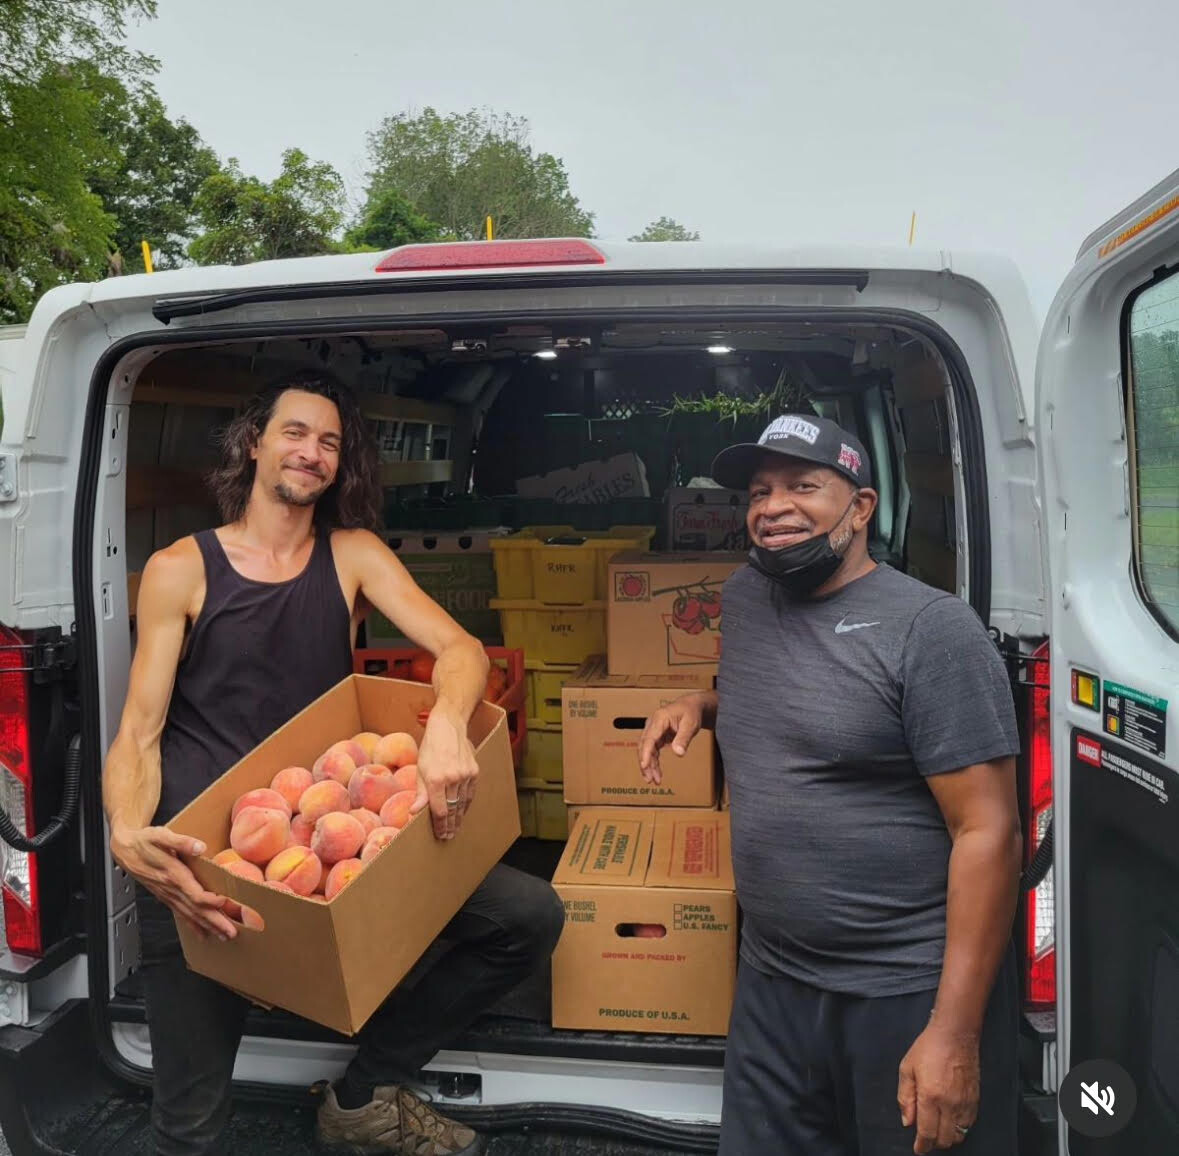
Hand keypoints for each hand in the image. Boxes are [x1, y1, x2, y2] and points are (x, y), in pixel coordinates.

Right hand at [110, 823, 236, 940]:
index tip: (225, 903)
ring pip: (189, 914)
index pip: (194, 893)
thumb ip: (181, 842)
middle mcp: (171, 889)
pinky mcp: (166, 896)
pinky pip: (181, 914)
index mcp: (173, 874)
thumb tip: (199, 847)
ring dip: (207, 926)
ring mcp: (168, 895)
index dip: (210, 901)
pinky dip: (193, 925)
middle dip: (214, 922)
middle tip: (230, 933)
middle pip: (195, 909)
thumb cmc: (144, 841)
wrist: (125, 849)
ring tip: (223, 936)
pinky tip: (203, 933)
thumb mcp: (161, 836)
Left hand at [412, 708, 478, 840]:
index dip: (440, 825)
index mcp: (436, 779)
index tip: (440, 835)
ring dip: (459, 818)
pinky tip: (461, 812)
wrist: (448, 727)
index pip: (439, 811)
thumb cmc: (430, 748)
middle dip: (450, 825)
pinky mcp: (474, 771)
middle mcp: (452, 778)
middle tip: (448, 837)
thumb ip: (420, 792)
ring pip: (463, 803)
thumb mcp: (420, 769)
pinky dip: (465, 804)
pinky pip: (470, 793)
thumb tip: (414, 812)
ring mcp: (465, 775)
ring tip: (455, 828)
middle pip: (452, 810)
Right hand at [638, 694, 704, 784]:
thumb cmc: (691, 712)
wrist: (691, 706)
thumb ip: (684, 738)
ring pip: (647, 750)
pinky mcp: (656, 737)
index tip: (644, 765)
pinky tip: (657, 773)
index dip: (645, 753)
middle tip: (650, 779)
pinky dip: (653, 762)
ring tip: (654, 780)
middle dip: (645, 763)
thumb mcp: (690, 724)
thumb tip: (678, 753)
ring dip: (649, 766)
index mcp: (659, 719)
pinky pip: (652, 751)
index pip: (649, 738)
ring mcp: (653, 731)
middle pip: (644, 746)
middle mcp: (653, 725)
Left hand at [897, 1023, 979, 1152]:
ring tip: (937, 1130)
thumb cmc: (928, 1047)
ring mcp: (964, 1103)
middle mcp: (949, 1104)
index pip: (927, 1132)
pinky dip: (959, 1128)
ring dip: (947, 1137)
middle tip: (925, 1138)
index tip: (918, 1149)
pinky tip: (950, 1121)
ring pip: (958, 1135)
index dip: (922, 1145)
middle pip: (944, 1139)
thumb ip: (905, 1097)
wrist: (955, 1034)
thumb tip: (907, 1121)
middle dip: (933, 1143)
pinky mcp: (975, 1100)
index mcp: (930, 1096)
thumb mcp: (907, 1068)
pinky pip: (969, 1124)